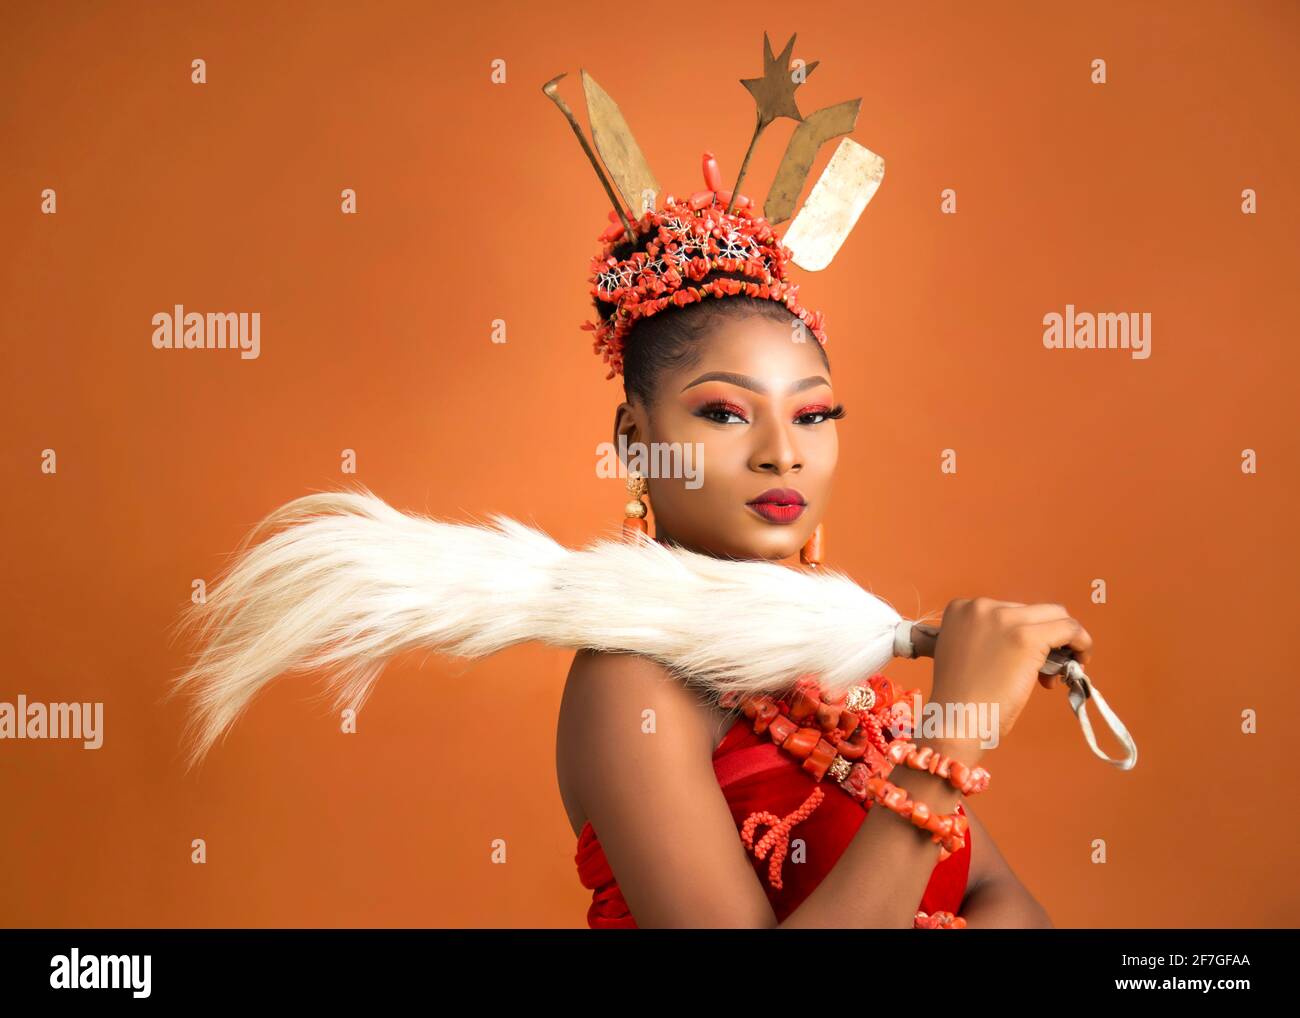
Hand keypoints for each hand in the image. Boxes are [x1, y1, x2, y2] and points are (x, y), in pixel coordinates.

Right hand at [929, 597, 1092, 742]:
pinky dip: (1082, 643)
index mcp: (961, 608)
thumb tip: (1027, 643)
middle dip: (1044, 638)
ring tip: (1058, 672)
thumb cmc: (960, 699)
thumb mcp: (963, 654)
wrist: (956, 721)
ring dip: (1064, 640)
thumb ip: (986, 638)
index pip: (1008, 610)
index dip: (1022, 635)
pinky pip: (1069, 629)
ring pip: (1056, 615)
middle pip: (1033, 611)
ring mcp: (1004, 618)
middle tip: (1044, 671)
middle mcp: (981, 606)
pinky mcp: (1027, 637)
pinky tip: (1080, 663)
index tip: (1022, 662)